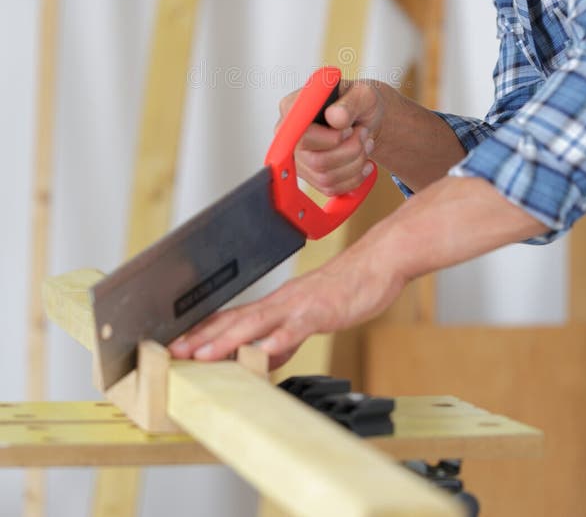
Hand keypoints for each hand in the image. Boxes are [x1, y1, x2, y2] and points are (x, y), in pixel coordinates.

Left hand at [169, 234, 403, 368]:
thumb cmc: (345, 289)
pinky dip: (278, 341)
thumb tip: (264, 358)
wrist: (375, 265)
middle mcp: (281, 302)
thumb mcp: (309, 318)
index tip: (175, 344)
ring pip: (257, 323)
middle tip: (173, 352)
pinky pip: (296, 328)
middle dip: (202, 337)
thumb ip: (285, 338)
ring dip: (227, 339)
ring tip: (203, 355)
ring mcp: (299, 306)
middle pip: (235, 319)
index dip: (203, 331)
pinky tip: (263, 352)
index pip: (232, 318)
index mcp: (277, 304)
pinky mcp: (320, 311)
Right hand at [281, 80, 386, 195]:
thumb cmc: (359, 103)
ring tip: (365, 144)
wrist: (365, 120)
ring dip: (355, 163)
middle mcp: (289, 135)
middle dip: (349, 151)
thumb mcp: (362, 94)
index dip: (328, 138)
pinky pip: (330, 188)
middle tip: (363, 133)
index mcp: (293, 108)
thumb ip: (350, 103)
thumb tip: (335, 117)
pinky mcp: (309, 175)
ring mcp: (298, 158)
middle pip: (315, 161)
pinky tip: (363, 162)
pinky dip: (354, 177)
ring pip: (325, 177)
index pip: (299, 134)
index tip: (348, 129)